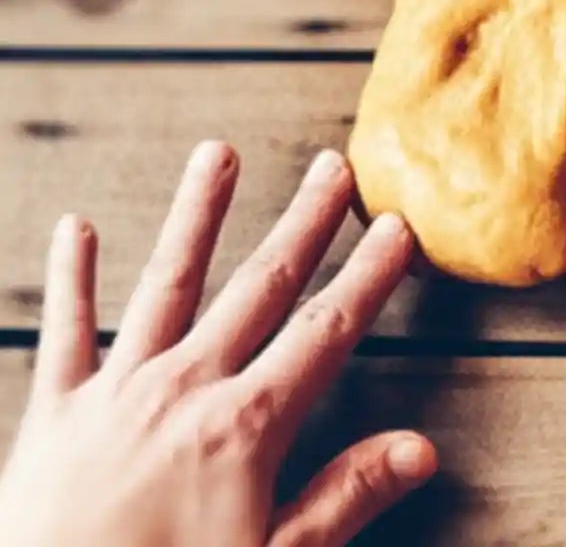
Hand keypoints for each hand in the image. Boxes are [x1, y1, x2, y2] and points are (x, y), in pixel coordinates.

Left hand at [0, 143, 435, 545]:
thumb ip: (345, 498)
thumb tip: (420, 448)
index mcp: (245, 428)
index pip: (325, 332)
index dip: (367, 276)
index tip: (394, 229)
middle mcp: (184, 389)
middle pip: (260, 288)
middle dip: (303, 224)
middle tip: (331, 168)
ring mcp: (116, 392)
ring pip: (166, 283)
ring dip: (197, 215)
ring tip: (218, 155)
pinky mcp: (56, 412)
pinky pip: (66, 331)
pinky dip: (70, 277)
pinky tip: (73, 227)